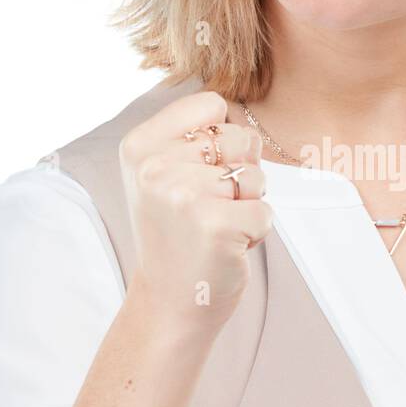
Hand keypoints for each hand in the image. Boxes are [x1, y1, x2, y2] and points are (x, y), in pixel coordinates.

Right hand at [118, 89, 273, 337]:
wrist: (168, 302)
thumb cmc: (175, 234)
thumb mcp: (160, 173)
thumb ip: (191, 134)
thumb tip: (239, 104)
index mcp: (140, 145)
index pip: (212, 104)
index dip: (221, 138)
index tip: (198, 172)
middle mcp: (157, 167)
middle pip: (240, 139)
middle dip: (238, 174)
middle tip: (206, 208)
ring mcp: (185, 197)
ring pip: (256, 176)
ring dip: (247, 203)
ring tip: (214, 226)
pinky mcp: (217, 227)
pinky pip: (266, 210)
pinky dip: (256, 230)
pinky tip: (225, 246)